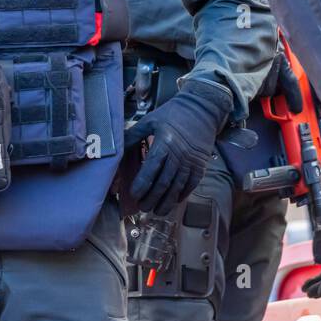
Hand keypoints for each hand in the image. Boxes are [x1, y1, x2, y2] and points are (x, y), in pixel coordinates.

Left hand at [124, 80, 231, 214]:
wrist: (203, 109)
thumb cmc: (173, 114)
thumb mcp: (150, 120)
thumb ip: (133, 136)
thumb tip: (117, 150)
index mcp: (165, 142)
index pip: (152, 168)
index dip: (142, 184)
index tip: (133, 194)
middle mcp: (179, 154)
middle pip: (164, 183)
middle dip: (152, 198)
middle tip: (142, 207)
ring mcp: (191, 162)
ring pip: (177, 188)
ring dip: (166, 202)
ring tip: (156, 211)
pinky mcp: (200, 166)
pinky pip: (190, 186)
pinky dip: (181, 196)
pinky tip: (172, 202)